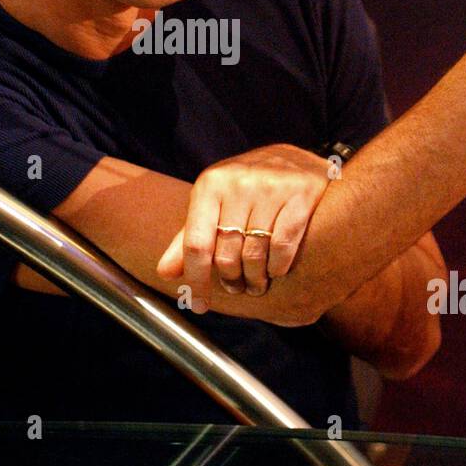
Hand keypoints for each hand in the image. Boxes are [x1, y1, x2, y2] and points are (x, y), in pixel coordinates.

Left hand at [156, 144, 332, 313]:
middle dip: (231, 281)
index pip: (196, 244)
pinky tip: (276, 269)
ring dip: (255, 280)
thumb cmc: (246, 188)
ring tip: (256, 283)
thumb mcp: (213, 204)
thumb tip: (164, 272)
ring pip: (255, 255)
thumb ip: (188, 237)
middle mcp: (238, 183)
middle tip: (237, 287)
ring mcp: (271, 188)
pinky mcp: (301, 195)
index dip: (195, 280)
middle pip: (227, 255)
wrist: (296, 160)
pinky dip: (278, 267)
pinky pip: (283, 247)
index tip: (199, 304)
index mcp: (211, 184)